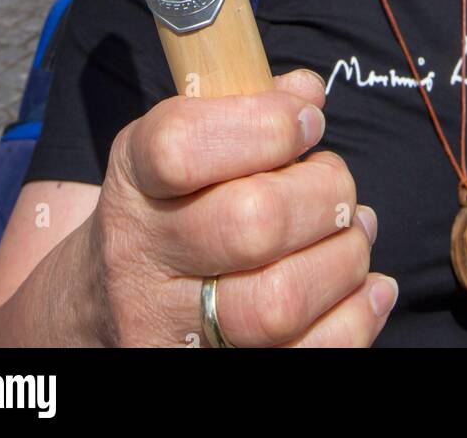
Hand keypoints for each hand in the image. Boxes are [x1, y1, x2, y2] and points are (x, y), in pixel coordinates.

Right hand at [88, 69, 396, 347]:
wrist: (100, 304)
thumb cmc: (167, 206)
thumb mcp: (180, 143)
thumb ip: (244, 106)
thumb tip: (308, 93)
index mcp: (135, 181)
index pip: (182, 146)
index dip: (264, 127)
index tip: (307, 120)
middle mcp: (142, 258)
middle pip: (250, 224)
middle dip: (323, 193)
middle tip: (336, 185)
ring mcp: (171, 330)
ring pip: (279, 304)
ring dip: (343, 258)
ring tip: (351, 232)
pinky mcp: (207, 372)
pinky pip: (305, 357)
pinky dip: (355, 319)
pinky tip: (365, 287)